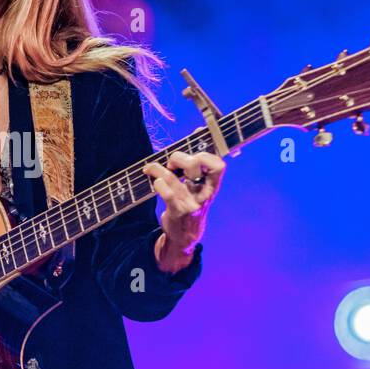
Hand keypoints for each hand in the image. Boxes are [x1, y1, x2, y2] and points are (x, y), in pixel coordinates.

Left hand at [142, 149, 225, 271]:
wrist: (185, 237)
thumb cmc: (191, 204)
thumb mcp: (200, 186)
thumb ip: (198, 164)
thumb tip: (199, 131)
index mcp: (212, 186)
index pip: (218, 166)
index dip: (206, 155)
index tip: (193, 152)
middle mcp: (204, 194)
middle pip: (195, 165)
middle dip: (179, 158)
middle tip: (171, 164)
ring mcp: (191, 203)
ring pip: (173, 177)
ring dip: (158, 169)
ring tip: (151, 168)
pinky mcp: (177, 211)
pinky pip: (166, 192)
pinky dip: (157, 182)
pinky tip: (154, 182)